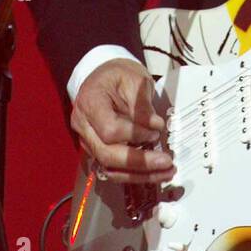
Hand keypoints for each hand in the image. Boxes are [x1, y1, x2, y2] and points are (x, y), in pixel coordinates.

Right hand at [70, 57, 174, 184]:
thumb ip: (142, 104)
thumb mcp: (134, 79)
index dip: (135, 134)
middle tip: (166, 162)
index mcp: (90, 103)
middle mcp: (84, 126)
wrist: (103, 77)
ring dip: (139, 174)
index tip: (156, 130)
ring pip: (110, 168)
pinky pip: (113, 169)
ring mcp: (88, 141)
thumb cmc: (118, 75)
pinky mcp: (97, 151)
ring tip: (166, 172)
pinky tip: (154, 173)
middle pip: (107, 155)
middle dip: (139, 162)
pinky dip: (134, 174)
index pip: (109, 130)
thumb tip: (155, 126)